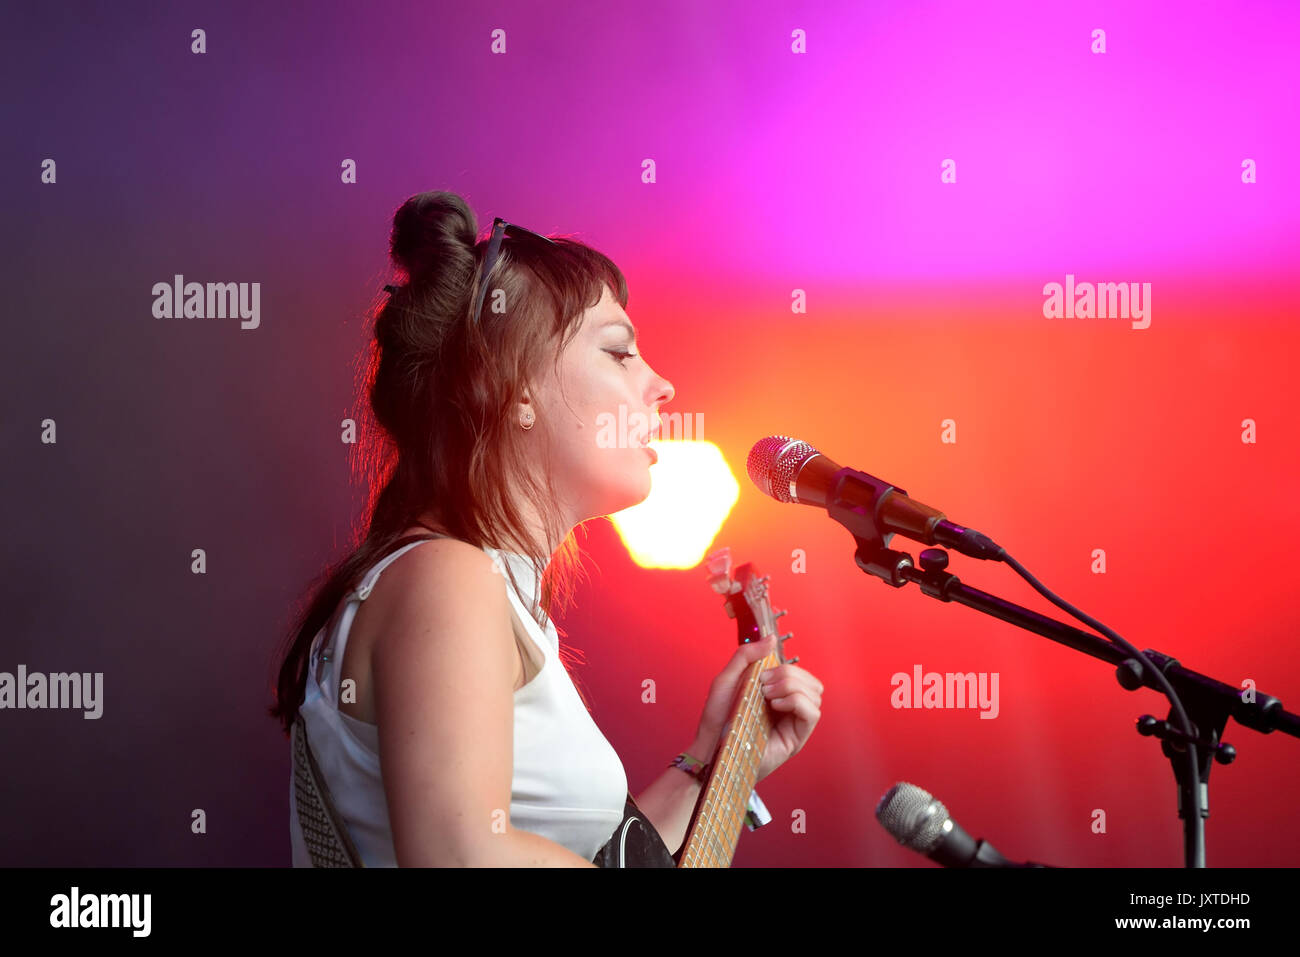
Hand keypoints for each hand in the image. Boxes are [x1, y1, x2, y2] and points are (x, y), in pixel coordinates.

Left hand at [688, 634, 822, 783]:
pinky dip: (797, 702)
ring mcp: (794, 723)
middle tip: (763, 686)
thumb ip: (747, 655)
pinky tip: (775, 706)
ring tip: (767, 698)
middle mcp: (790, 708)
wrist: (709, 746)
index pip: (800, 673)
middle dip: (789, 675)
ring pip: (815, 694)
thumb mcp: (728, 678)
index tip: (762, 674)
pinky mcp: (796, 738)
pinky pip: (813, 713)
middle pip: (812, 682)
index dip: (785, 667)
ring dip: (791, 687)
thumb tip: (771, 638)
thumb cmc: (717, 718)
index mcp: (778, 694)